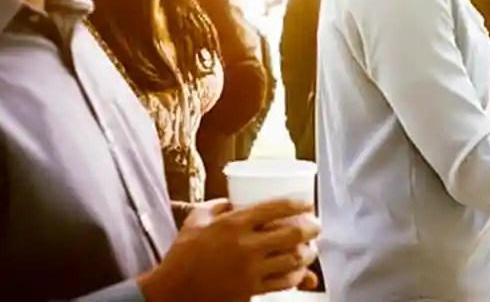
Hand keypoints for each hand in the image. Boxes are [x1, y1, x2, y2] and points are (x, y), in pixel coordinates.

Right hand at [138, 197, 320, 301]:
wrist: (173, 291)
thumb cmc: (182, 254)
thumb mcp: (197, 219)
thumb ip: (218, 205)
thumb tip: (235, 199)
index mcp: (234, 224)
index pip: (277, 208)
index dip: (299, 204)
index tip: (308, 205)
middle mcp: (246, 246)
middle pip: (293, 234)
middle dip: (311, 228)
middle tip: (316, 226)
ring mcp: (250, 270)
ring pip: (293, 260)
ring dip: (307, 253)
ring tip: (310, 249)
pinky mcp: (251, 290)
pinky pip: (284, 282)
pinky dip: (297, 276)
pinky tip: (299, 272)